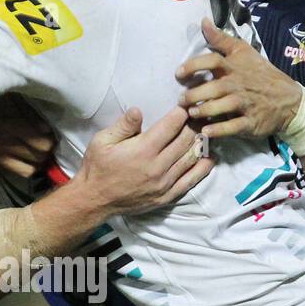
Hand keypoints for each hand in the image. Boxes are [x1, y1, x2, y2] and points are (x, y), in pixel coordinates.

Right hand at [78, 106, 211, 215]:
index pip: (171, 125)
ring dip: (202, 142)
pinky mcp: (167, 196)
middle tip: (200, 115)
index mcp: (143, 150)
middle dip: (195, 124)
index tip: (185, 104)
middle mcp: (157, 166)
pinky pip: (191, 180)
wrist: (95, 200)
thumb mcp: (102, 141)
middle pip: (186, 139)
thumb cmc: (97, 167)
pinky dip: (203, 167)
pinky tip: (210, 156)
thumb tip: (138, 110)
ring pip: (192, 158)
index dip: (181, 112)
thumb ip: (123, 126)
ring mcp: (164, 183)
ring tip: (206, 130)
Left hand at [175, 18, 303, 139]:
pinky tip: (205, 132)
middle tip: (181, 100)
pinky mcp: (251, 122)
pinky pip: (234, 126)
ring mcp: (246, 104)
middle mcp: (239, 85)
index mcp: (235, 66)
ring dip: (205, 111)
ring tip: (191, 113)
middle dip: (195, 94)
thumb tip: (203, 21)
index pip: (214, 60)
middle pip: (215, 87)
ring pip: (223, 107)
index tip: (178, 73)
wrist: (288, 99)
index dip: (194, 65)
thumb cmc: (260, 73)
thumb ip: (221, 39)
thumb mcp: (243, 52)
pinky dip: (220, 130)